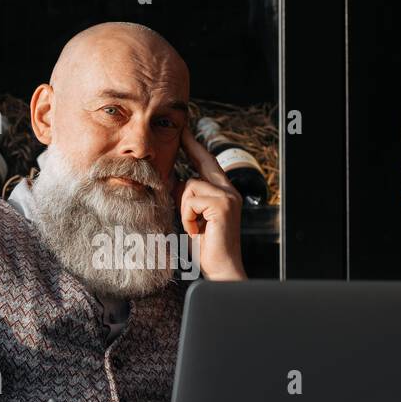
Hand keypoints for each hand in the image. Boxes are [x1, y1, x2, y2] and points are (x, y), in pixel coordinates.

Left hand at [171, 123, 246, 280]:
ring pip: (190, 185)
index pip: (208, 163)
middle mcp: (229, 191)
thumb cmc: (206, 249)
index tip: (185, 132)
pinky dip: (187, 216)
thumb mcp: (192, 219)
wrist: (221, 270)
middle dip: (190, 146)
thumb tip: (170, 180)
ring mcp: (228, 196)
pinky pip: (191, 199)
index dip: (195, 147)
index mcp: (224, 193)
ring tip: (193, 227)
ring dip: (183, 208)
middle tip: (180, 131)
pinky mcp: (223, 204)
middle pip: (203, 161)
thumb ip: (186, 200)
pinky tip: (197, 230)